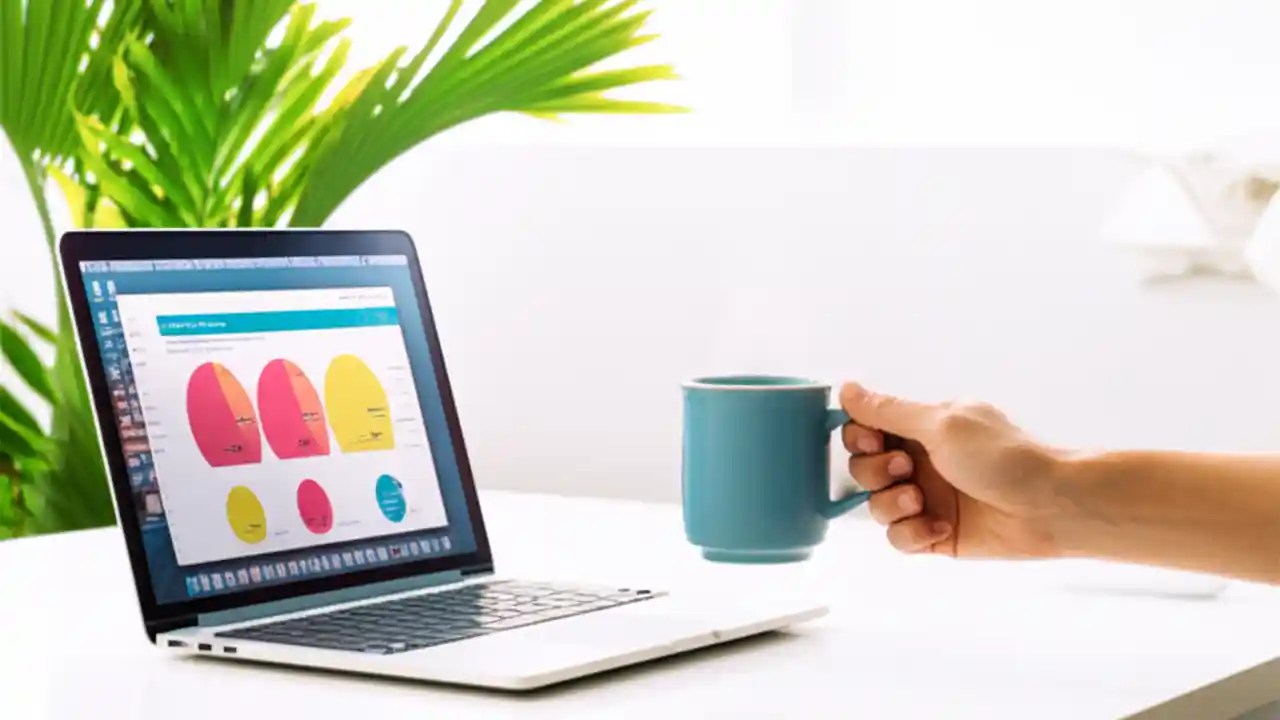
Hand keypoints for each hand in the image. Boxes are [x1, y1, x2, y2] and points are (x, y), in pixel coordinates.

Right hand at [839, 382, 1068, 557]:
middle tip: (904, 468)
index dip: (859, 436)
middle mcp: (921, 462)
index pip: (866, 428)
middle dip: (875, 471)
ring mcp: (928, 499)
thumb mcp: (940, 424)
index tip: (872, 440)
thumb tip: (846, 388)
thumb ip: (888, 411)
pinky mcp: (936, 534)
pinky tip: (941, 527)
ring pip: (876, 506)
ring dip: (891, 504)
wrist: (1050, 506)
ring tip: (921, 500)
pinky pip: (899, 538)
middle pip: (863, 468)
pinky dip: (913, 533)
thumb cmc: (1003, 456)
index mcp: (922, 428)